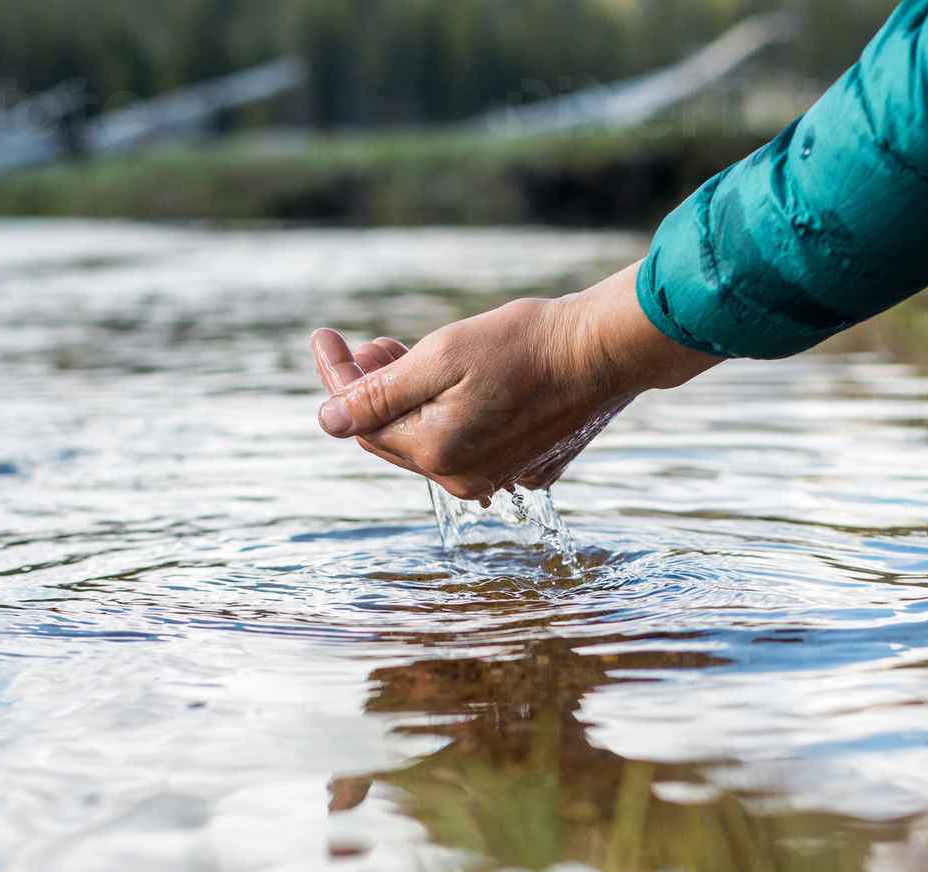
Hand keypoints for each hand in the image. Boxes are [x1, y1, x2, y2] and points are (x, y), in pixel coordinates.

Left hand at [310, 263, 720, 501]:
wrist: (604, 353)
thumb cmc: (525, 345)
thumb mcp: (441, 356)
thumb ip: (379, 394)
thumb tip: (329, 421)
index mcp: (437, 452)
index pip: (363, 422)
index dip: (337, 378)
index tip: (323, 335)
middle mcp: (465, 478)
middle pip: (395, 436)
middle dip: (371, 389)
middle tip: (366, 344)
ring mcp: (499, 476)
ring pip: (433, 440)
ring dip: (409, 400)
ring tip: (403, 354)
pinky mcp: (528, 465)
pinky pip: (472, 444)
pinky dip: (451, 413)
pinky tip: (456, 381)